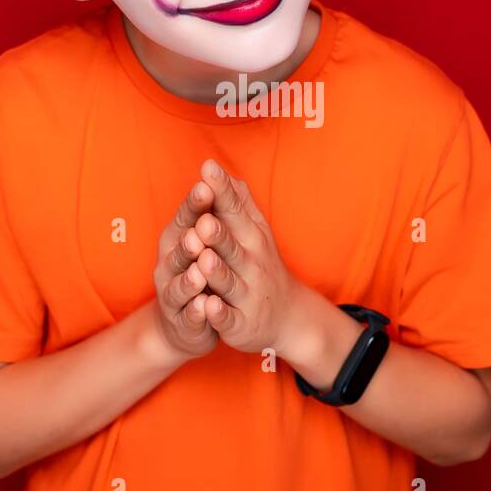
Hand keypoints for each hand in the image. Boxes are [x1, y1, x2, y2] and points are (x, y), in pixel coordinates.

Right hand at [150, 179, 219, 360]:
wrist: (187, 323)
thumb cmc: (199, 270)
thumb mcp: (205, 237)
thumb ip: (212, 206)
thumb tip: (217, 167)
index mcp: (179, 240)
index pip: (187, 218)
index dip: (196, 205)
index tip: (206, 186)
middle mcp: (170, 265)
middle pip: (181, 249)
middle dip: (192, 238)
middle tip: (203, 227)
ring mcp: (174, 295)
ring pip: (180, 285)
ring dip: (190, 277)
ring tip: (201, 270)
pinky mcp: (184, 322)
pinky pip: (190, 316)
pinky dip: (197, 312)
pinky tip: (205, 306)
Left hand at [185, 159, 306, 354]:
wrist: (287, 316)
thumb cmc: (260, 264)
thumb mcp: (254, 230)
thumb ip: (236, 201)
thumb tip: (218, 168)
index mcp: (251, 237)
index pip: (233, 209)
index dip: (220, 191)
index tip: (208, 169)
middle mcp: (251, 263)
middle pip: (230, 245)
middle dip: (217, 234)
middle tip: (204, 219)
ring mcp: (246, 294)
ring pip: (228, 281)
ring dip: (216, 271)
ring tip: (203, 259)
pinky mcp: (239, 323)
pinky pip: (227, 318)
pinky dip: (218, 313)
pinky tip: (208, 305)